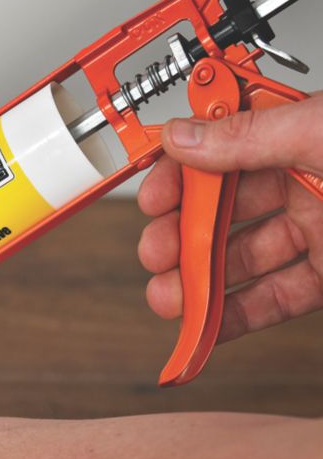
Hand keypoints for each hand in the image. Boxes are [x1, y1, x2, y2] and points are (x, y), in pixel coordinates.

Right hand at [137, 93, 322, 341]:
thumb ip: (251, 134)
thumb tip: (182, 137)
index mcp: (302, 134)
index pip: (223, 146)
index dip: (180, 173)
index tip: (152, 198)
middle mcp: (306, 179)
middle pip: (222, 208)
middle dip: (179, 234)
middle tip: (155, 252)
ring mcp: (317, 230)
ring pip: (239, 258)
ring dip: (196, 281)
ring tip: (166, 297)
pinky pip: (273, 299)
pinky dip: (234, 317)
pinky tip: (206, 324)